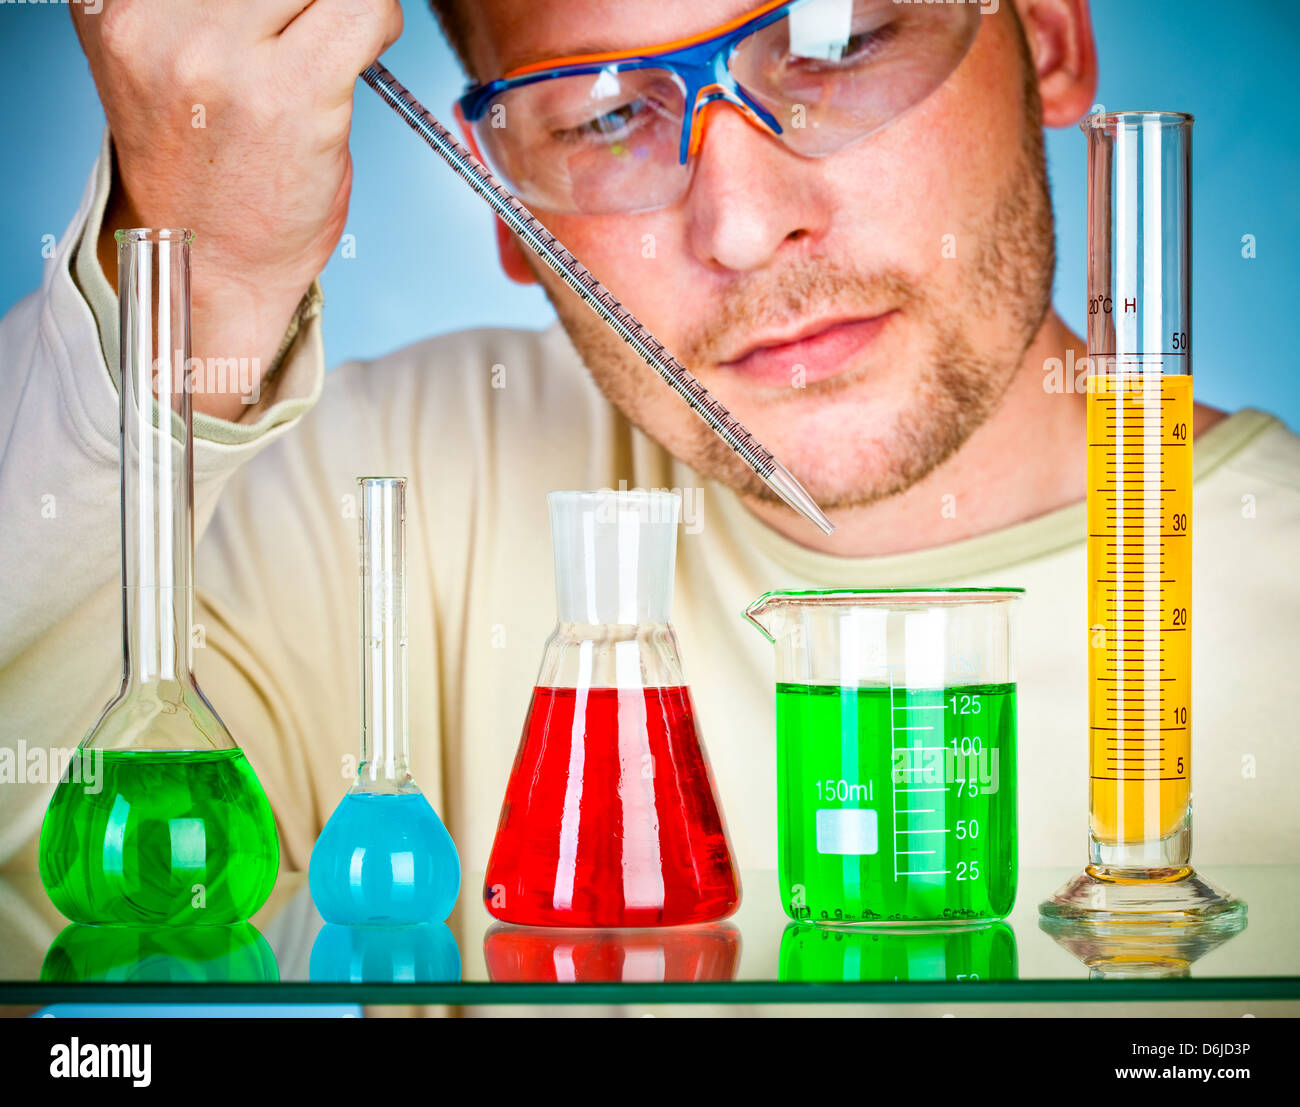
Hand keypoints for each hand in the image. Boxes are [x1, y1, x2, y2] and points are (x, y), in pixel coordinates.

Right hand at [73, 0, 402, 418]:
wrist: (213, 267)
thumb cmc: (203, 175)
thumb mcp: (170, 58)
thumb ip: (210, 8)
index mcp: (114, 4)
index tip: (284, 10)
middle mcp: (156, 22)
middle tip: (313, 27)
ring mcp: (218, 58)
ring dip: (339, 4)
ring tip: (330, 44)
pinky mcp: (286, 94)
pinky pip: (361, 11)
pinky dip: (376, 22)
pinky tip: (363, 54)